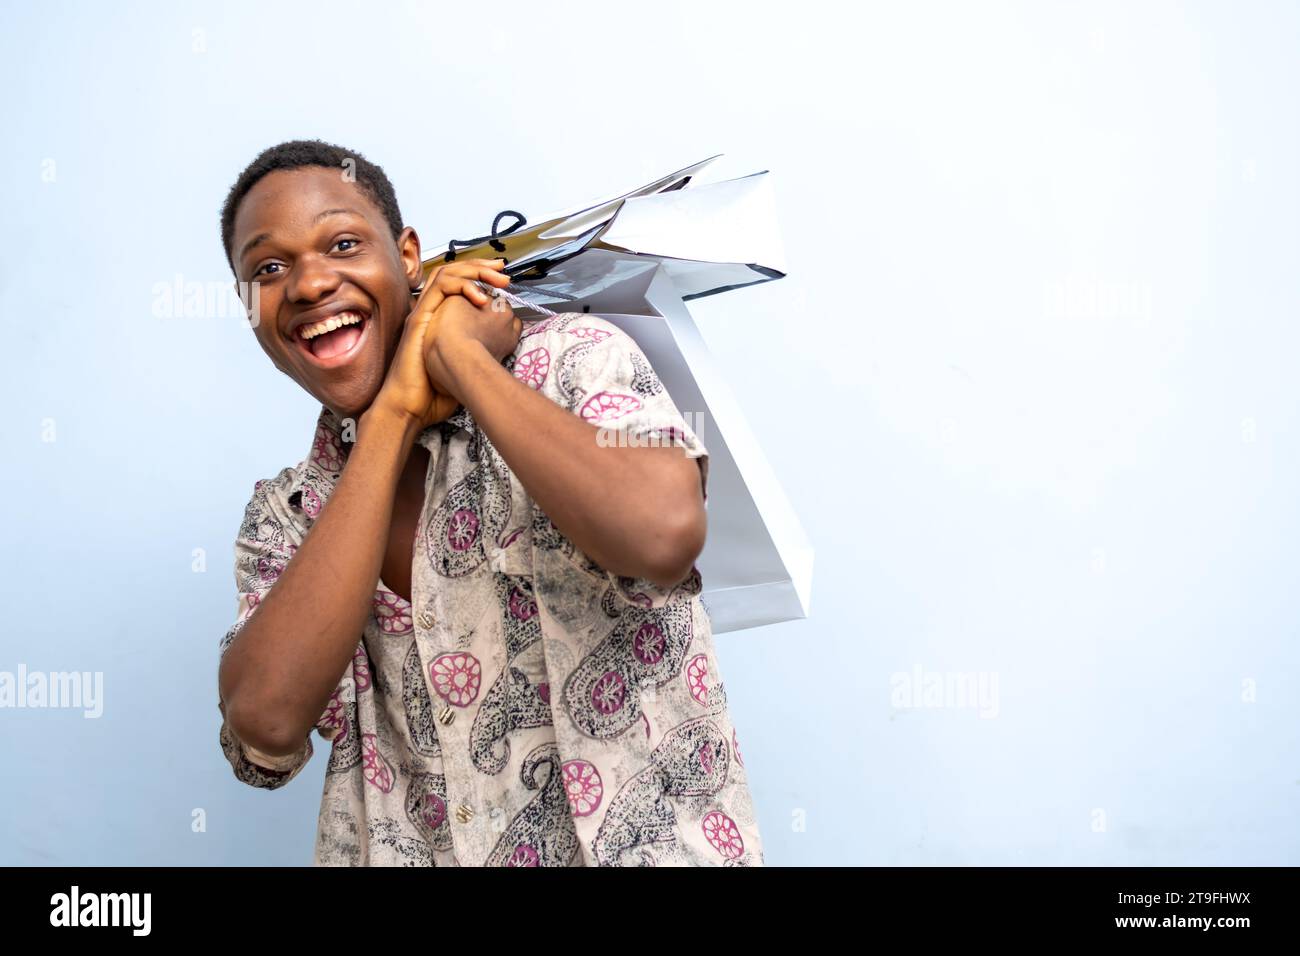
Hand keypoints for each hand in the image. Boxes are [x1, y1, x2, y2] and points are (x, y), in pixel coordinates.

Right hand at [370, 258, 511, 430]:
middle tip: (503, 271)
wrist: (411, 407)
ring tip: (497, 279)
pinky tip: (480, 297)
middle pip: (453, 272)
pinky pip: (439, 287)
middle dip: (481, 267)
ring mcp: (423, 314)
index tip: (503, 279)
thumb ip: (479, 348)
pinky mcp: (419, 319)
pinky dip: (462, 285)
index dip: (480, 276)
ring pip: (446, 273)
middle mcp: (431, 312)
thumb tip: (502, 342)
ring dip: (474, 271)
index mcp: (441, 319)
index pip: (458, 284)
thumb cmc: (435, 393)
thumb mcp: (467, 365)